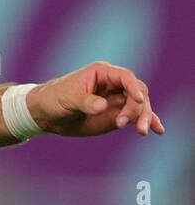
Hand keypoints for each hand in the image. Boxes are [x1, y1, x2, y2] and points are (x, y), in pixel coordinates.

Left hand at [27, 62, 163, 137]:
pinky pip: (136, 117)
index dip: (134, 87)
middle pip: (137, 92)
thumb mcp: (66, 98)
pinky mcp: (117, 115)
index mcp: (102, 73)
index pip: (125, 77)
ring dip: (145, 117)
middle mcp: (114, 85)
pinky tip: (158, 130)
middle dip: (139, 107)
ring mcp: (117, 100)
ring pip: (140, 106)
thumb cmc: (53, 99)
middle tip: (130, 124)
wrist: (46, 114)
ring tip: (142, 132)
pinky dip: (148, 122)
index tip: (138, 100)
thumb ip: (85, 101)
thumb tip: (102, 106)